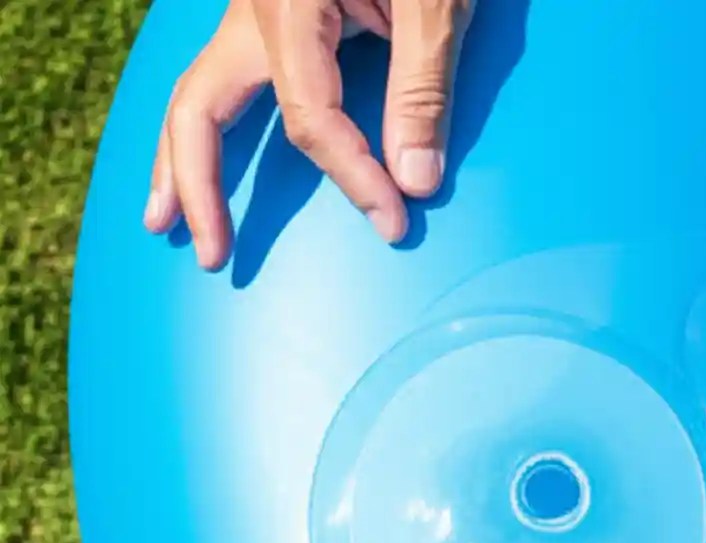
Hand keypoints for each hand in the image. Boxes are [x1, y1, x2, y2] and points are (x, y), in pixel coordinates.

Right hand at [143, 0, 473, 269]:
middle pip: (202, 107)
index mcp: (288, 3)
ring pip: (196, 89)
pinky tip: (204, 152)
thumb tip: (416, 180)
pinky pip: (226, 75)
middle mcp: (254, 8)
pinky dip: (210, 122)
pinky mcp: (272, 10)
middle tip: (210, 254)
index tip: (393, 219)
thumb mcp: (436, 1)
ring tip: (168, 220)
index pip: (310, 119)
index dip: (352, 177)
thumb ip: (422, 88)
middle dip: (200, 185)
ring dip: (181, 158)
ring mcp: (254, 8)